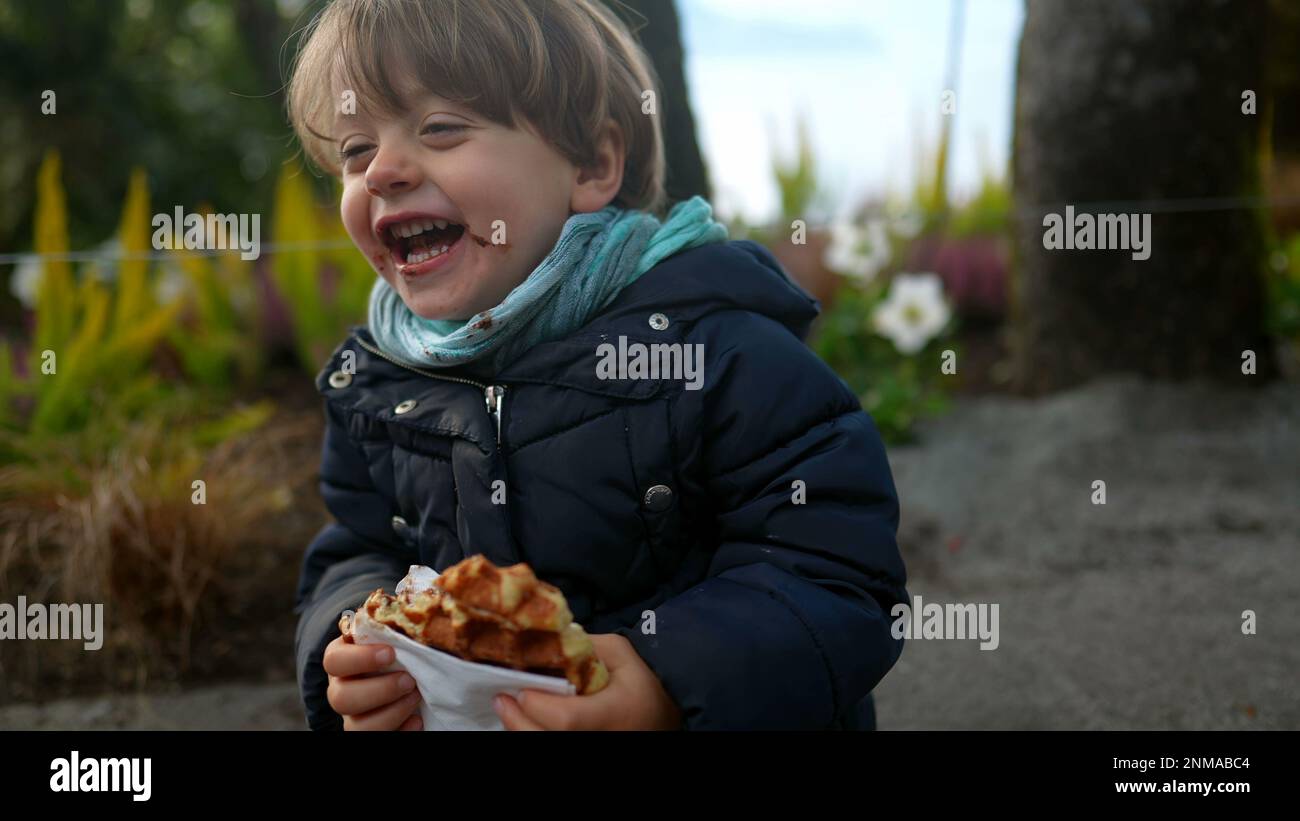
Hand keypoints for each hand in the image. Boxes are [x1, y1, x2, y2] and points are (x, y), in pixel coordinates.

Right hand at [323, 635, 422, 730]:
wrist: (399, 668)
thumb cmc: (394, 645)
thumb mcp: (391, 631)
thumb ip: (395, 626)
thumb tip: (415, 609)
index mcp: (340, 659)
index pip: (334, 661)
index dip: (360, 659)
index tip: (390, 653)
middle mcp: (340, 689)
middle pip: (340, 699)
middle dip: (379, 691)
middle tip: (409, 680)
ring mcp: (353, 715)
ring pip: (356, 727)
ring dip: (391, 713)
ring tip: (416, 697)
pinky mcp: (370, 731)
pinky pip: (378, 740)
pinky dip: (401, 731)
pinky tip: (418, 720)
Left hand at [493, 633, 681, 729]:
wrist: (667, 710)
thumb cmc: (644, 679)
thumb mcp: (619, 651)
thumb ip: (583, 646)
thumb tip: (545, 641)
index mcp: (611, 714)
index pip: (564, 719)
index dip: (536, 704)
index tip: (519, 686)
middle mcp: (599, 738)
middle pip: (544, 739)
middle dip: (517, 720)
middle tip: (502, 699)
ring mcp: (590, 747)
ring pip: (543, 744)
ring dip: (521, 729)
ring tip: (511, 709)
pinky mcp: (584, 748)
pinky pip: (549, 743)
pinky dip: (534, 733)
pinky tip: (527, 722)